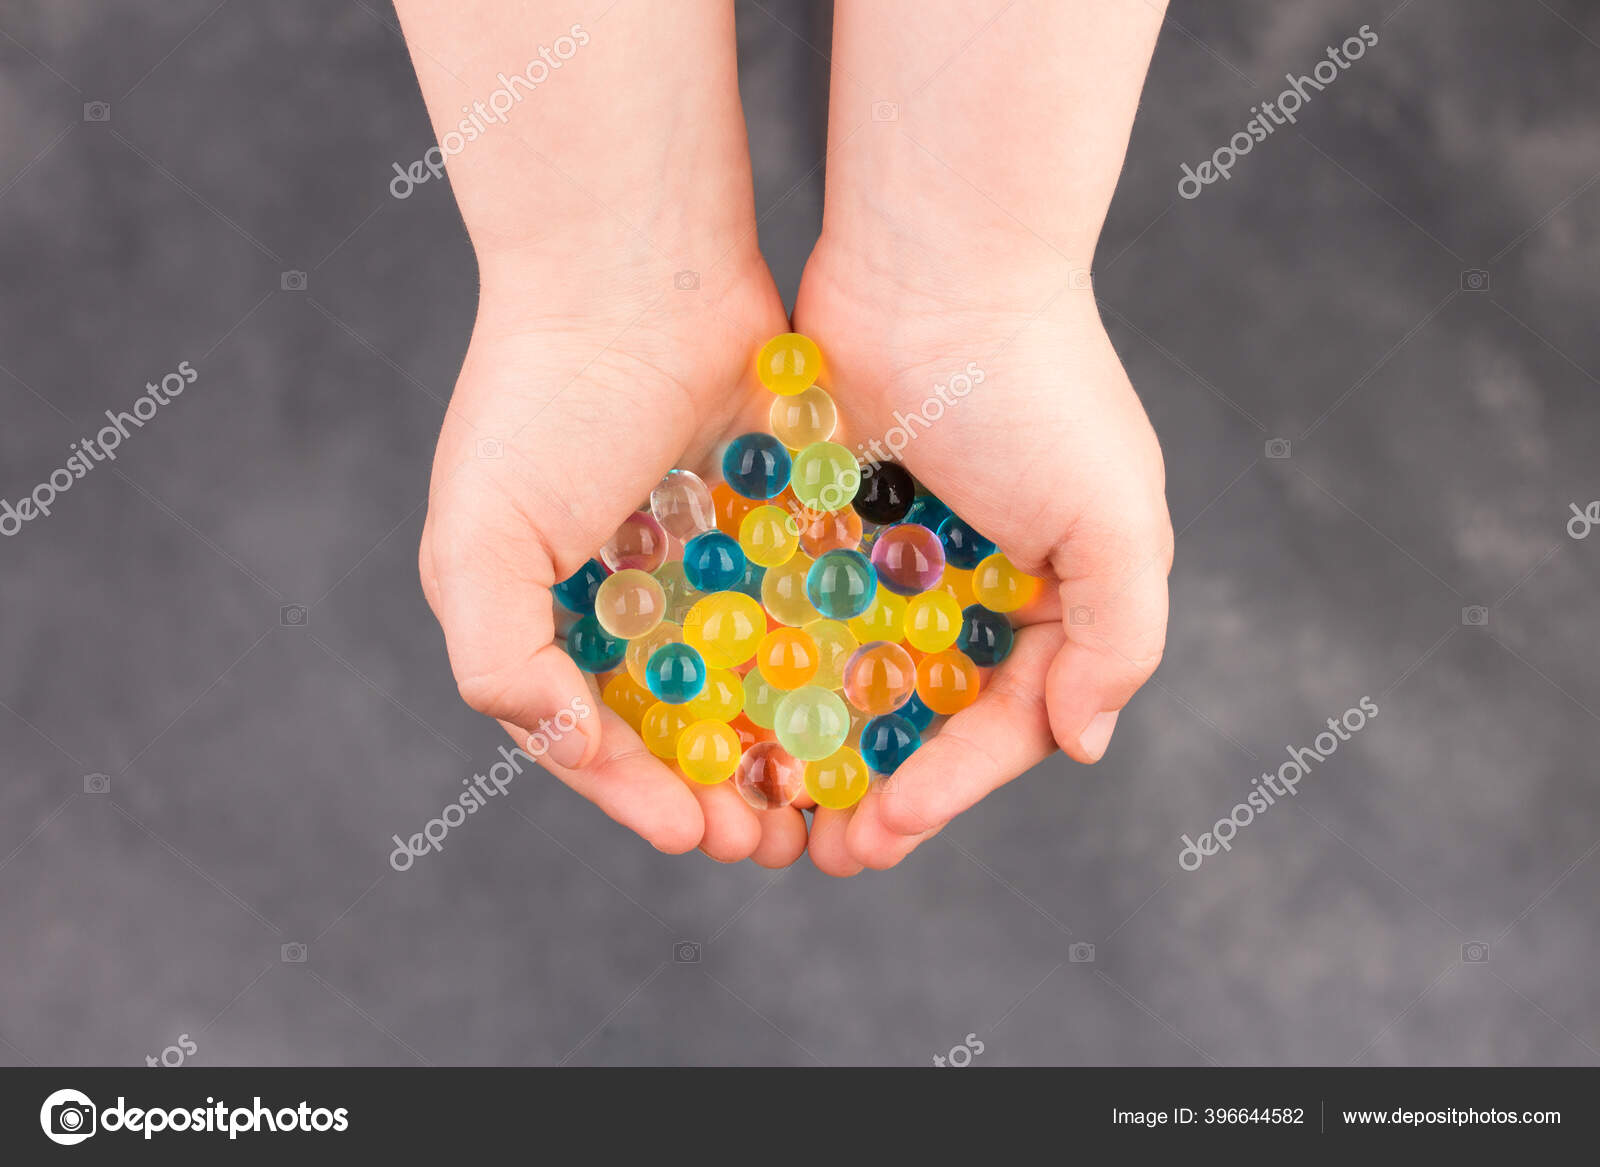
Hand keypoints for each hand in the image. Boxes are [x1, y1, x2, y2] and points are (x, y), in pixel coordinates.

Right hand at [418, 249, 812, 866]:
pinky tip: (862, 712)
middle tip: (773, 841)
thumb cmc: (542, 400)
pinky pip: (801, 612)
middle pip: (680, 727)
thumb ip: (500, 659)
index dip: (639, 797)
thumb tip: (574, 750)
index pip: (593, 739)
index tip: (695, 834)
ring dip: (783, 750)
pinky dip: (824, 665)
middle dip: (723, 791)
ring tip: (824, 801)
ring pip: (750, 684)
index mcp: (549, 617)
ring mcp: (705, 563)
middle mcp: (628, 600)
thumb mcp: (481, 537)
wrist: (637, 267)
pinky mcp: (773, 524)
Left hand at [793, 242, 1172, 874]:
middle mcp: (973, 584)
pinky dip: (777, 669)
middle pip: (924, 718)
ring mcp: (893, 554)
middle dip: (881, 790)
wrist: (934, 260)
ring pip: (854, 680)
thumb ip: (1118, 641)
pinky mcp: (823, 518)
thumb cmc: (1036, 391)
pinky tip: (738, 720)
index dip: (952, 787)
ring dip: (821, 751)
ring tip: (778, 811)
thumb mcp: (1116, 519)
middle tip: (829, 852)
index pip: (1007, 722)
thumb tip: (1083, 747)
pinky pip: (801, 612)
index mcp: (1051, 595)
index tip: (889, 829)